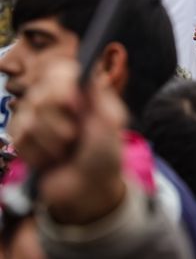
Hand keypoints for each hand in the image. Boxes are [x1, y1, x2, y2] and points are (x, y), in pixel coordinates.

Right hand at [9, 60, 126, 223]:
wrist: (88, 188)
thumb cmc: (104, 154)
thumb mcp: (111, 123)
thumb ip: (101, 96)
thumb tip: (91, 71)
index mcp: (78, 92)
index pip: (58, 71)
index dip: (61, 85)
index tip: (75, 105)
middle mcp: (54, 100)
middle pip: (40, 96)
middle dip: (59, 123)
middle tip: (74, 137)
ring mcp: (34, 118)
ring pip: (28, 118)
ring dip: (51, 142)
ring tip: (66, 151)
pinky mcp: (21, 138)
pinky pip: (20, 138)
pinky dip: (39, 153)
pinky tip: (51, 159)